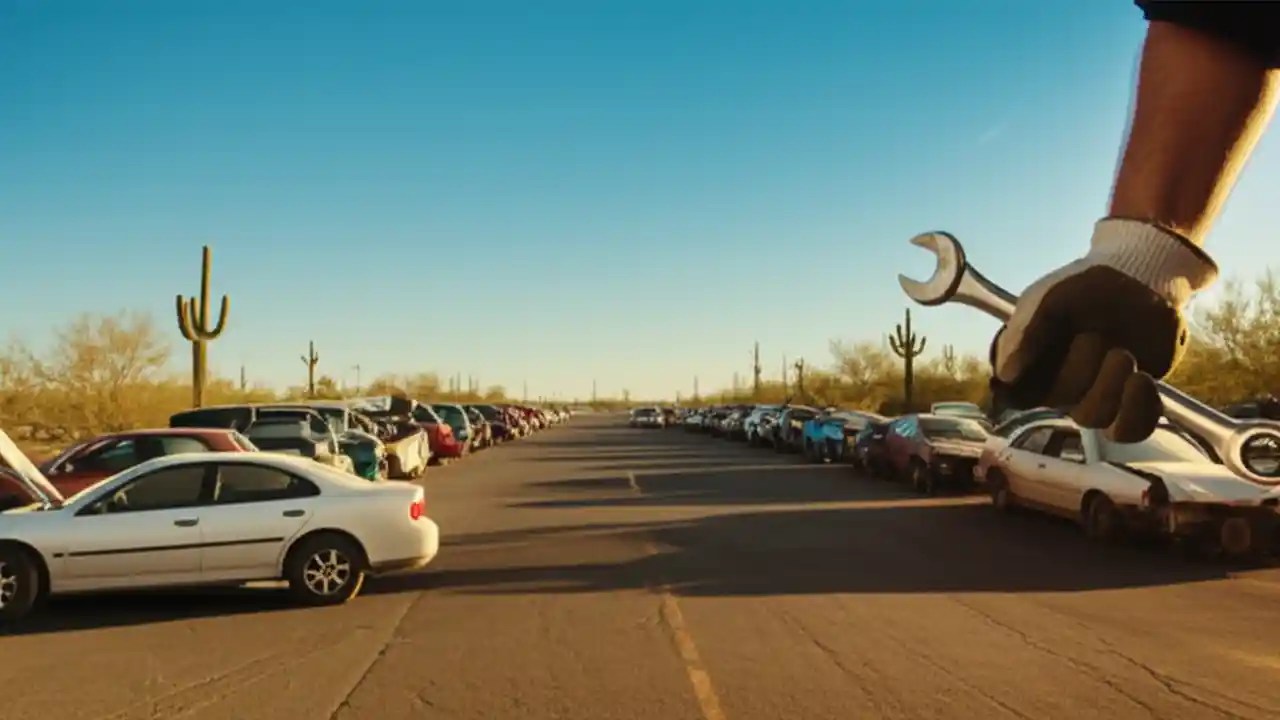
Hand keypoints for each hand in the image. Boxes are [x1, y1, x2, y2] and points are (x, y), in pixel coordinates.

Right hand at [990, 218, 1216, 441]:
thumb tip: (1006, 375)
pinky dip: (1137, 410)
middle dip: (1081, 368)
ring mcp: (1097, 396)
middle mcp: (1061, 387)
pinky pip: (1130, 431)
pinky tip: (1142, 380)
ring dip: (1111, 387)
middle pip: (1063, 403)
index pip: (1018, 397)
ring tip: (1124, 354)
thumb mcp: (1048, 300)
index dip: (1031, 388)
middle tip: (1094, 336)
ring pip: (1094, 419)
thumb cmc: (1086, 287)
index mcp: (1034, 365)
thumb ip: (1026, 335)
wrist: (1139, 278)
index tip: (1043, 368)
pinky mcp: (1132, 401)